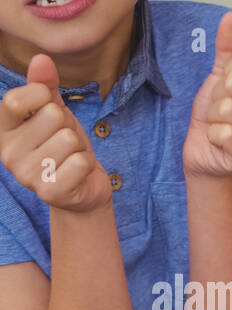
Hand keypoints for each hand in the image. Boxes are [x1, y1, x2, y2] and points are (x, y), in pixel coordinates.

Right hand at [0, 55, 111, 212]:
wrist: (83, 188)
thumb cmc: (64, 146)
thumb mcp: (54, 111)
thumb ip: (45, 86)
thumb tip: (41, 59)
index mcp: (3, 129)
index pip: (15, 99)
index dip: (42, 96)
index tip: (49, 106)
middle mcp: (8, 152)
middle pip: (51, 116)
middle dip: (68, 125)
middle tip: (66, 141)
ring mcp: (26, 175)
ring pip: (69, 139)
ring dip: (79, 146)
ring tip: (71, 157)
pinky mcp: (49, 192)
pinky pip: (80, 162)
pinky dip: (87, 164)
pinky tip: (78, 173)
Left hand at [183, 11, 231, 178]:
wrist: (209, 150)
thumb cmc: (219, 114)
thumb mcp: (222, 75)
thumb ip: (229, 47)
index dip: (229, 70)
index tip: (230, 86)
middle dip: (218, 95)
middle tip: (223, 108)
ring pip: (227, 108)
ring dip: (214, 116)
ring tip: (222, 124)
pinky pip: (224, 133)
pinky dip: (214, 136)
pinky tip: (222, 141)